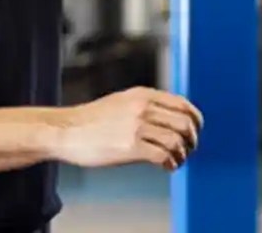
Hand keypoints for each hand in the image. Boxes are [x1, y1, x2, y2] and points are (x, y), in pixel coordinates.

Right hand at [53, 87, 202, 170]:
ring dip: (182, 154)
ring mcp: (136, 126)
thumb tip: (170, 117)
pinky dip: (170, 163)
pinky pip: (163, 155)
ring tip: (176, 161)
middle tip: (188, 150)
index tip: (194, 133)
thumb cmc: (92, 121)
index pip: (183, 105)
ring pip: (176, 140)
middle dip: (191, 139)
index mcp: (143, 94)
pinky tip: (166, 167)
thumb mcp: (122, 102)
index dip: (195, 121)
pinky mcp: (130, 147)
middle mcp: (143, 107)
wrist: (65, 131)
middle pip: (184, 123)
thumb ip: (145, 105)